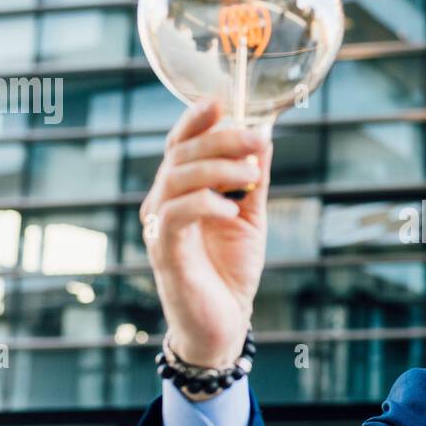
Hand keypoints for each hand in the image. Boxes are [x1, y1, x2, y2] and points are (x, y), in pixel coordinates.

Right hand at [140, 100, 270, 382]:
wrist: (223, 324)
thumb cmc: (231, 270)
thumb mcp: (251, 217)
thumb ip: (254, 181)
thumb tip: (264, 138)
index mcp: (181, 190)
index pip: (180, 144)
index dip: (195, 119)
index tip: (220, 102)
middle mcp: (163, 203)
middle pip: (181, 154)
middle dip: (220, 140)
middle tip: (256, 141)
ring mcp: (161, 227)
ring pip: (176, 178)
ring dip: (217, 169)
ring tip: (251, 176)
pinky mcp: (165, 252)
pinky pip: (177, 216)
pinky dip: (206, 204)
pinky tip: (232, 209)